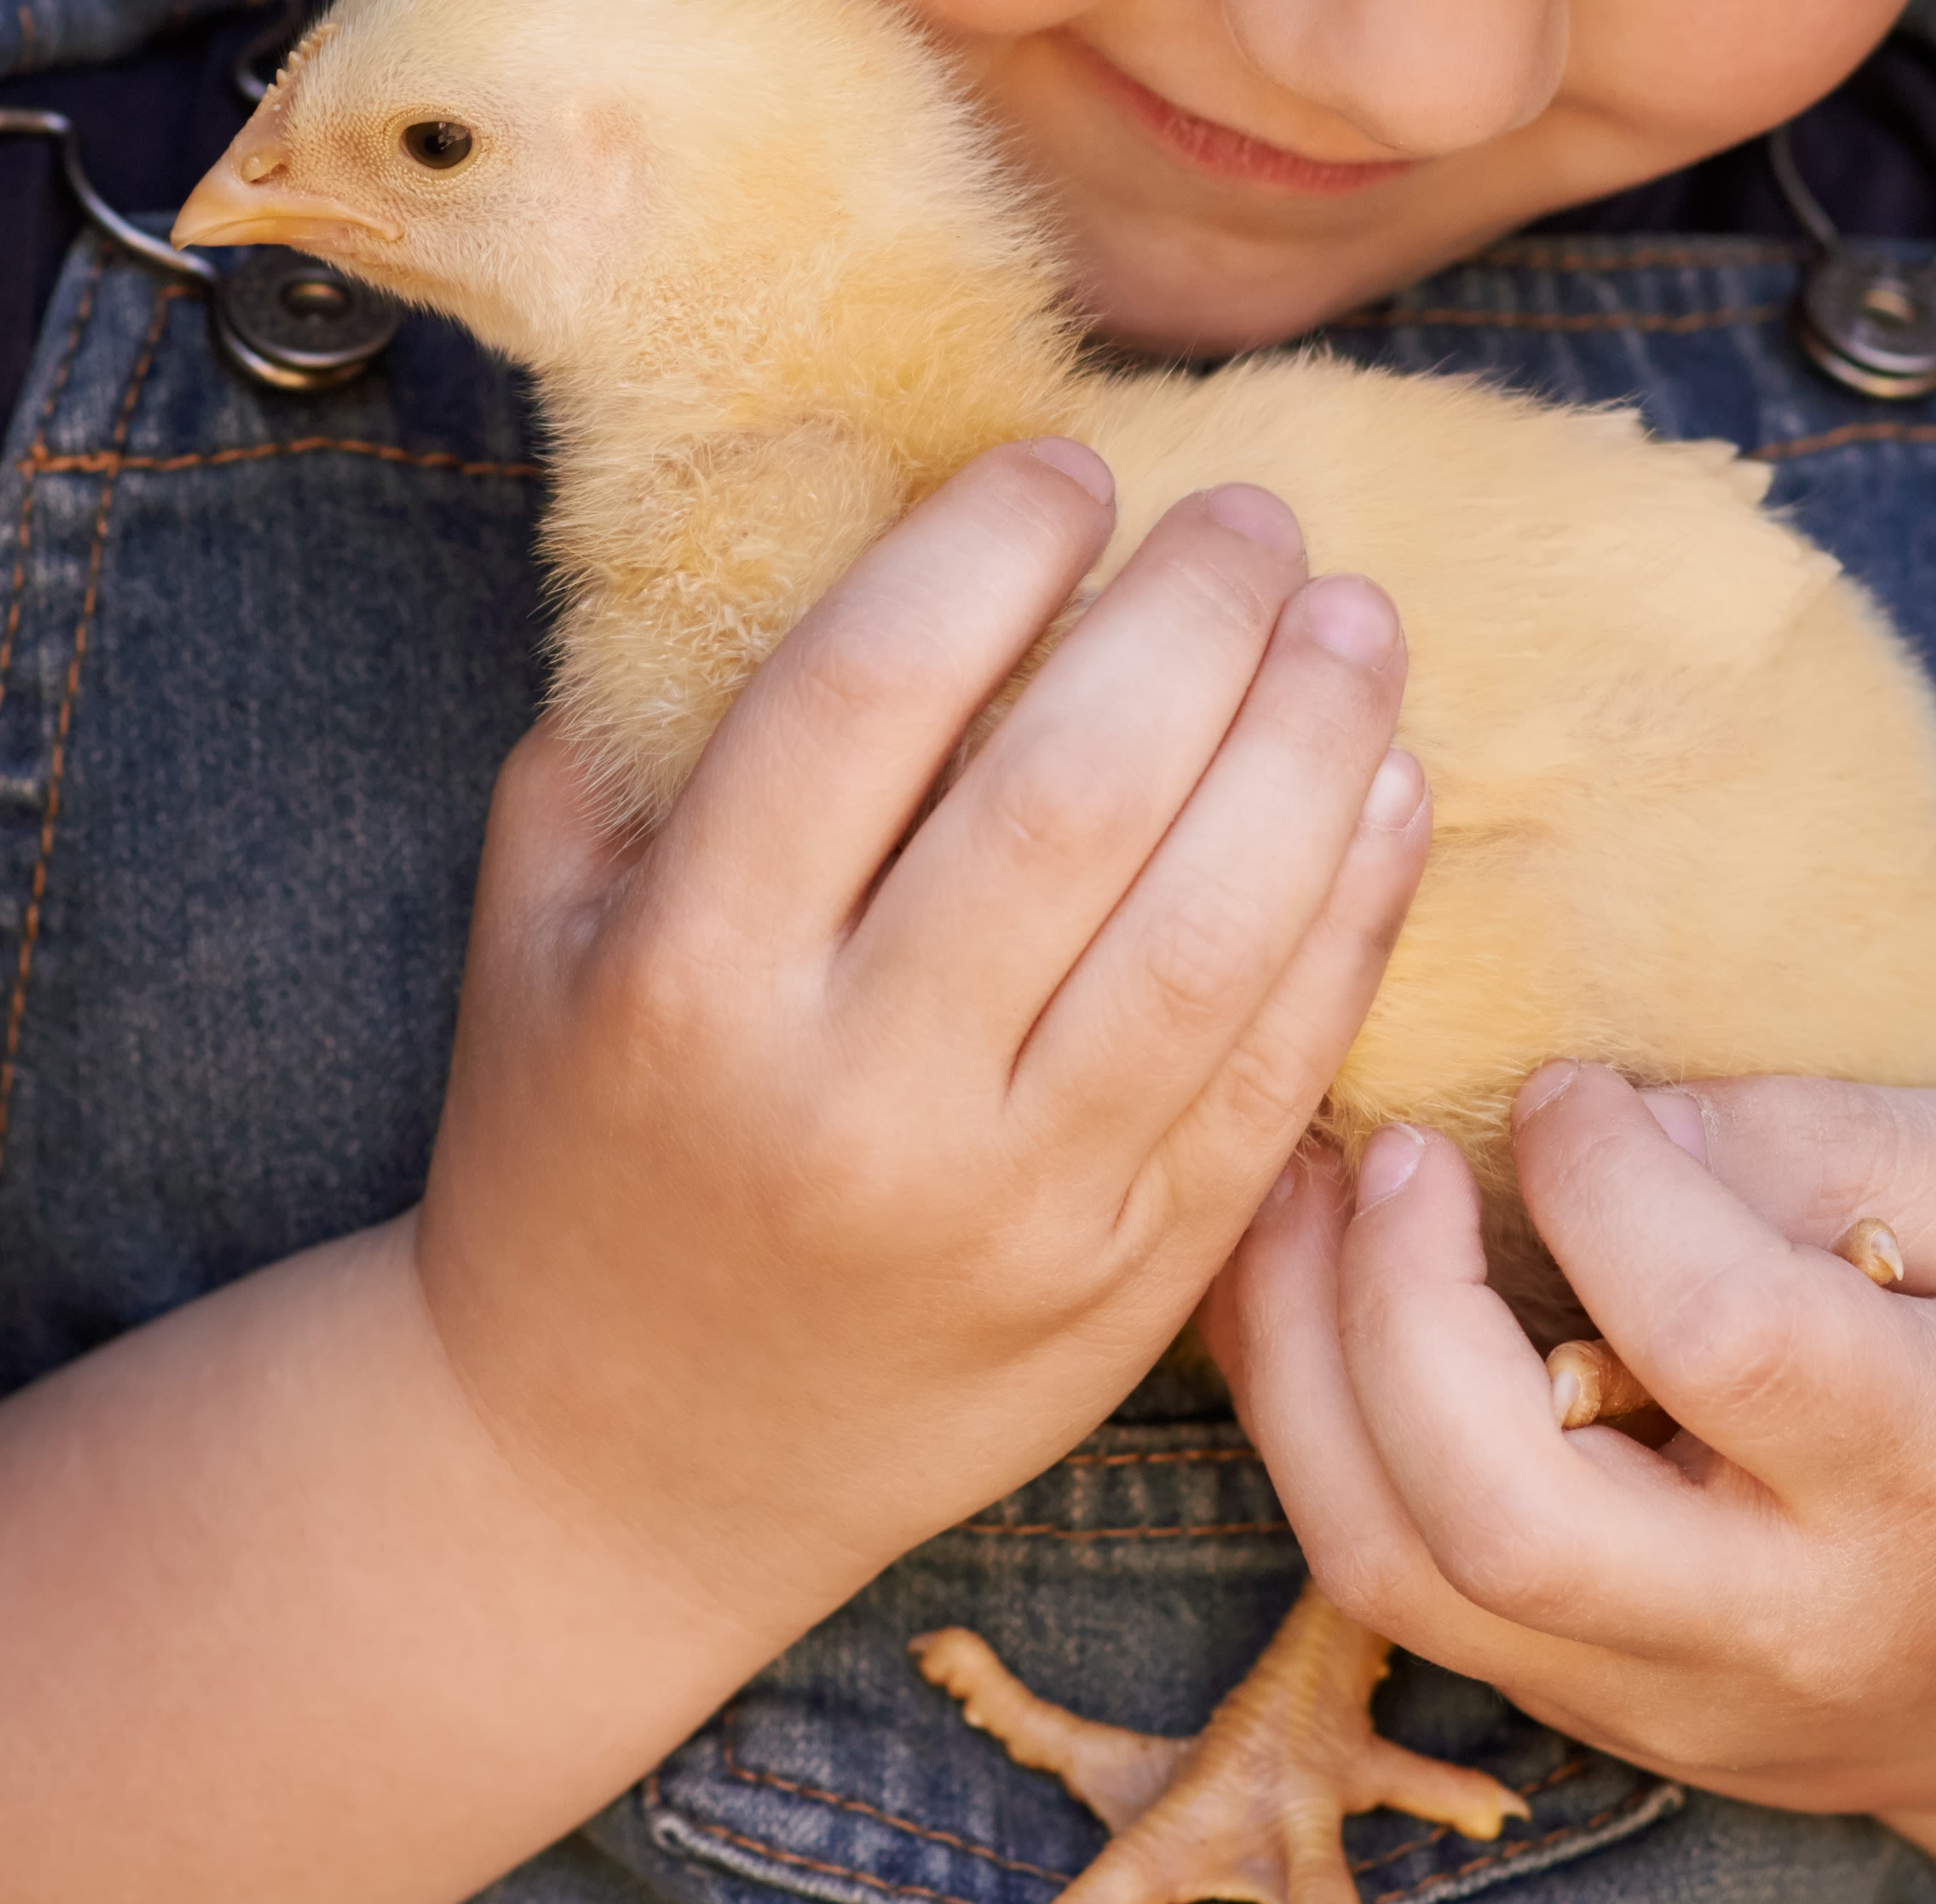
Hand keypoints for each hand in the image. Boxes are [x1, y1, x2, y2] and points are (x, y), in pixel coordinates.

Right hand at [414, 442, 1432, 1637]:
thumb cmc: (584, 1142)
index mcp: (689, 981)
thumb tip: (830, 491)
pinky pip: (1275, 1075)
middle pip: (1074, 801)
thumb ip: (652, 723)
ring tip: (1355, 621)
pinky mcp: (1123, 1287)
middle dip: (1193, 621)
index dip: (988, 553)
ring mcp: (1008, 1206)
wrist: (609, 1469)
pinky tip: (1387, 788)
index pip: (865, 700)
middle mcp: (854, 1098)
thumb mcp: (548, 929)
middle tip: (1255, 520)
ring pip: (1212, 937)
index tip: (1070, 467)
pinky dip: (1353, 918)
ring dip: (1312, 747)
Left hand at [1198, 1061, 1935, 1824]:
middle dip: (1393, 1301)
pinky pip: (1387, 1593)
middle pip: (1508, 1506)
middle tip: (1385, 1150)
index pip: (1721, 1333)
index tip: (1568, 1085)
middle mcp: (1788, 1619)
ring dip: (1300, 1370)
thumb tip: (1620, 1118)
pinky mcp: (1580, 1714)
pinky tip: (1310, 1300)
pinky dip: (1316, 1432)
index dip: (1606, 1181)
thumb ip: (1846, 1139)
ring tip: (1293, 1202)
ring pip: (1400, 1573)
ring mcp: (1668, 1695)